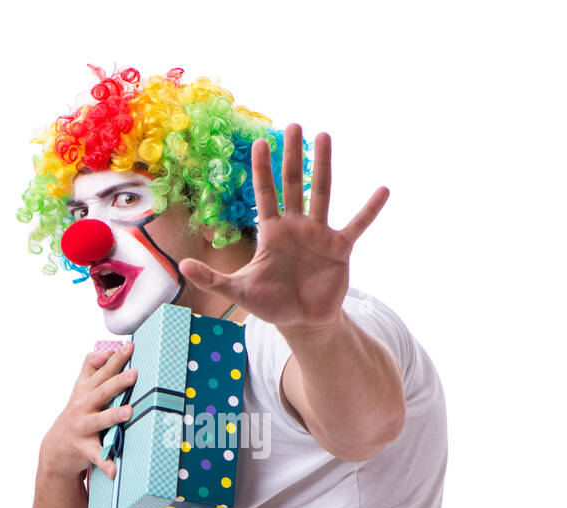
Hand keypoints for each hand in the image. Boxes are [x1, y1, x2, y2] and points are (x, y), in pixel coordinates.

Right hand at [38, 343, 136, 479]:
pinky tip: (115, 469)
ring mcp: (82, 428)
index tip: (130, 347)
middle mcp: (83, 407)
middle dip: (117, 382)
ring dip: (114, 416)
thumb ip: (91, 367)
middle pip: (102, 392)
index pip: (101, 371)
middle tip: (134, 374)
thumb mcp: (80, 389)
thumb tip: (106, 350)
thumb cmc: (76, 414)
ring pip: (99, 421)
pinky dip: (106, 463)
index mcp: (85, 391)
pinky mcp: (83, 449)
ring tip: (129, 412)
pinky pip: (97, 456)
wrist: (56, 447)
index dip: (116, 358)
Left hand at [177, 123, 389, 333]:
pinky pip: (357, 225)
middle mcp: (296, 226)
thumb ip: (212, 279)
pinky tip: (382, 190)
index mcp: (272, 232)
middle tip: (294, 125)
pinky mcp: (340, 249)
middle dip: (293, 155)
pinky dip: (370, 210)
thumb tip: (183, 266)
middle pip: (294, 183)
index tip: (259, 143)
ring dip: (324, 165)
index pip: (265, 194)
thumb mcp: (239, 292)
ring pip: (323, 193)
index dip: (262, 170)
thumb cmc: (272, 304)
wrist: (303, 322)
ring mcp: (320, 235)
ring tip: (325, 136)